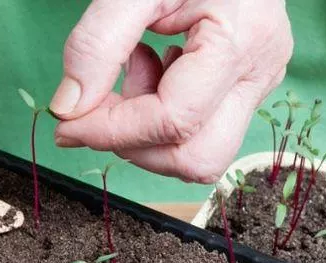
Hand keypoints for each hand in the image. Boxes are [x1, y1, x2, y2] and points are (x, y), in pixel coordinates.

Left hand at [50, 0, 291, 182]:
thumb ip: (97, 43)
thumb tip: (69, 108)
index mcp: (239, 40)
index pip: (172, 121)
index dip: (111, 132)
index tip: (67, 125)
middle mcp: (258, 73)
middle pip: (197, 158)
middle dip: (138, 144)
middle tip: (107, 100)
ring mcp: (257, 84)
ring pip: (201, 154)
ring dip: (150, 131)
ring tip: (138, 68)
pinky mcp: (246, 88)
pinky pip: (201, 130)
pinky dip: (163, 115)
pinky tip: (157, 67)